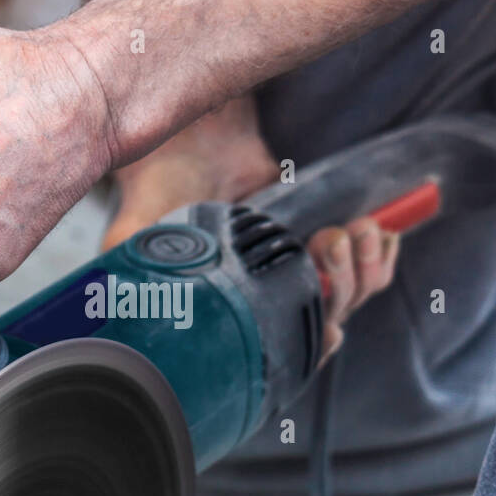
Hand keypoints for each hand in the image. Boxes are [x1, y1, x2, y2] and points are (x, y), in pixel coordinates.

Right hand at [101, 96, 398, 364]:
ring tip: (353, 228)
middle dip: (344, 285)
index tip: (329, 329)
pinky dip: (382, 253)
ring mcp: (300, 274)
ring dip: (366, 264)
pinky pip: (369, 265)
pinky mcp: (323, 243)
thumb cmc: (162, 188)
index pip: (284, 356)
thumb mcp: (137, 232)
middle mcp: (267, 302)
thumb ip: (128, 263)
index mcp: (232, 316)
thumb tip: (114, 299)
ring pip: (355, 294)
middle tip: (327, 240)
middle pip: (329, 320)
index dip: (314, 349)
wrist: (192, 139)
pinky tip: (381, 232)